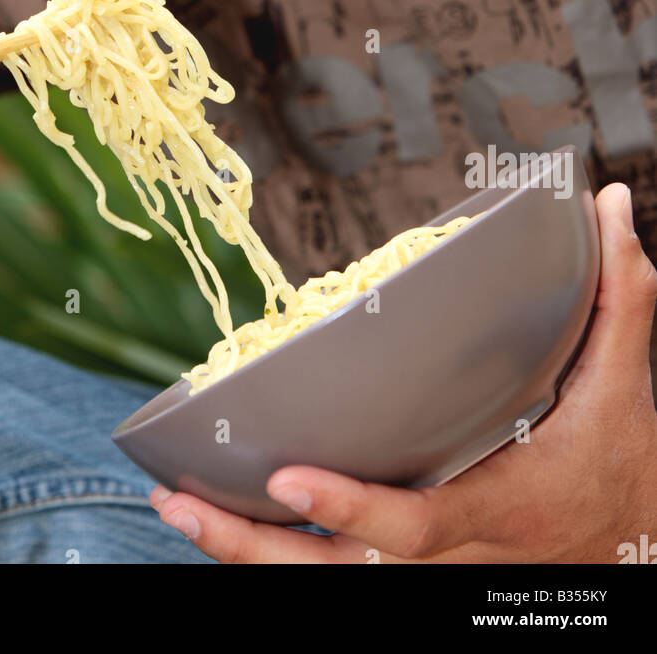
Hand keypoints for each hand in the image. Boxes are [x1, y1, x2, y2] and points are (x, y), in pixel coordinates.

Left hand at [151, 183, 656, 562]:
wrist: (638, 544)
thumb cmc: (621, 460)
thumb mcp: (625, 381)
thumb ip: (623, 296)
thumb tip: (613, 205)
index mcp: (497, 506)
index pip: (416, 522)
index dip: (353, 505)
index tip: (287, 475)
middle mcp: (453, 553)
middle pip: (343, 571)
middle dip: (257, 547)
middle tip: (184, 503)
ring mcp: (429, 570)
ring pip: (326, 583)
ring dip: (246, 553)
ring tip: (177, 506)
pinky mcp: (412, 568)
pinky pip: (334, 573)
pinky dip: (271, 554)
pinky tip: (219, 516)